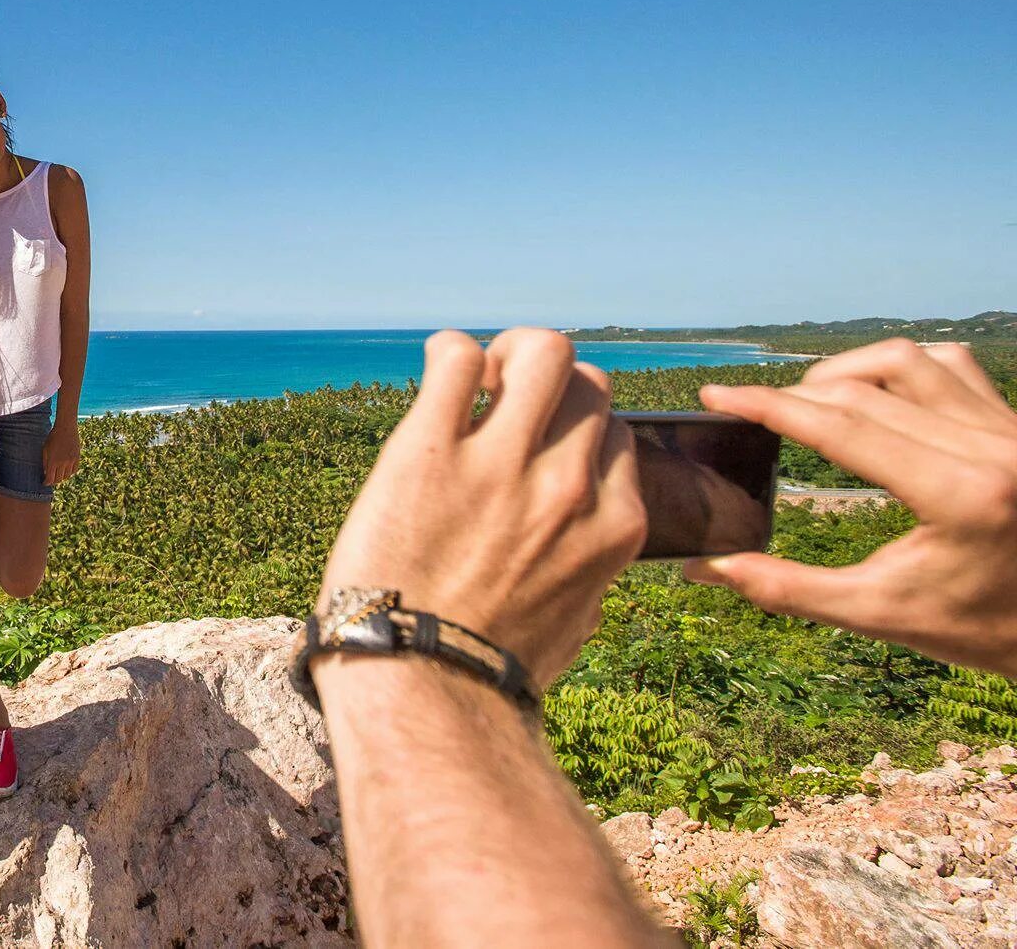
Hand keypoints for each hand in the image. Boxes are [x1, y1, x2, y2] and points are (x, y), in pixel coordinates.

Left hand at [43, 418, 82, 486]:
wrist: (66, 428)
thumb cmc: (53, 437)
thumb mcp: (45, 449)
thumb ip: (45, 462)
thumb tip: (46, 473)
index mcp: (53, 461)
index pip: (50, 479)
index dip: (46, 483)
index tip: (44, 483)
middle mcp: (62, 463)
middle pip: (58, 479)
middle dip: (53, 481)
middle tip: (50, 480)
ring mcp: (71, 461)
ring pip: (67, 476)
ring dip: (62, 477)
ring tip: (58, 475)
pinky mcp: (77, 458)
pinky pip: (74, 470)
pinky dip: (70, 473)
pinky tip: (66, 470)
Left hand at [319, 329, 644, 689]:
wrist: (419, 684)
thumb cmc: (489, 665)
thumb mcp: (575, 622)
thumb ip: (590, 575)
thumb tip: (589, 561)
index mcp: (613, 526)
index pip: (618, 436)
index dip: (577, 433)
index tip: (539, 446)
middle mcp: (568, 486)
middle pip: (588, 385)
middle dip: (551, 383)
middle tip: (506, 400)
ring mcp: (502, 462)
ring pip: (540, 352)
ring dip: (510, 353)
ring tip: (477, 378)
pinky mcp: (432, 448)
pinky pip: (457, 357)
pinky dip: (451, 353)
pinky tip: (437, 376)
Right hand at [685, 339, 1016, 675]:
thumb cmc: (982, 628)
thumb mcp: (882, 613)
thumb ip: (787, 589)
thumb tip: (705, 569)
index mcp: (960, 496)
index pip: (842, 427)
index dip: (769, 406)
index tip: (718, 395)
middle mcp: (993, 449)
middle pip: (867, 389)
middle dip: (797, 394)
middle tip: (751, 409)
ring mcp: (1012, 431)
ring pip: (911, 361)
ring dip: (849, 371)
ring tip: (811, 398)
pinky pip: (954, 366)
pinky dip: (905, 368)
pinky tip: (876, 393)